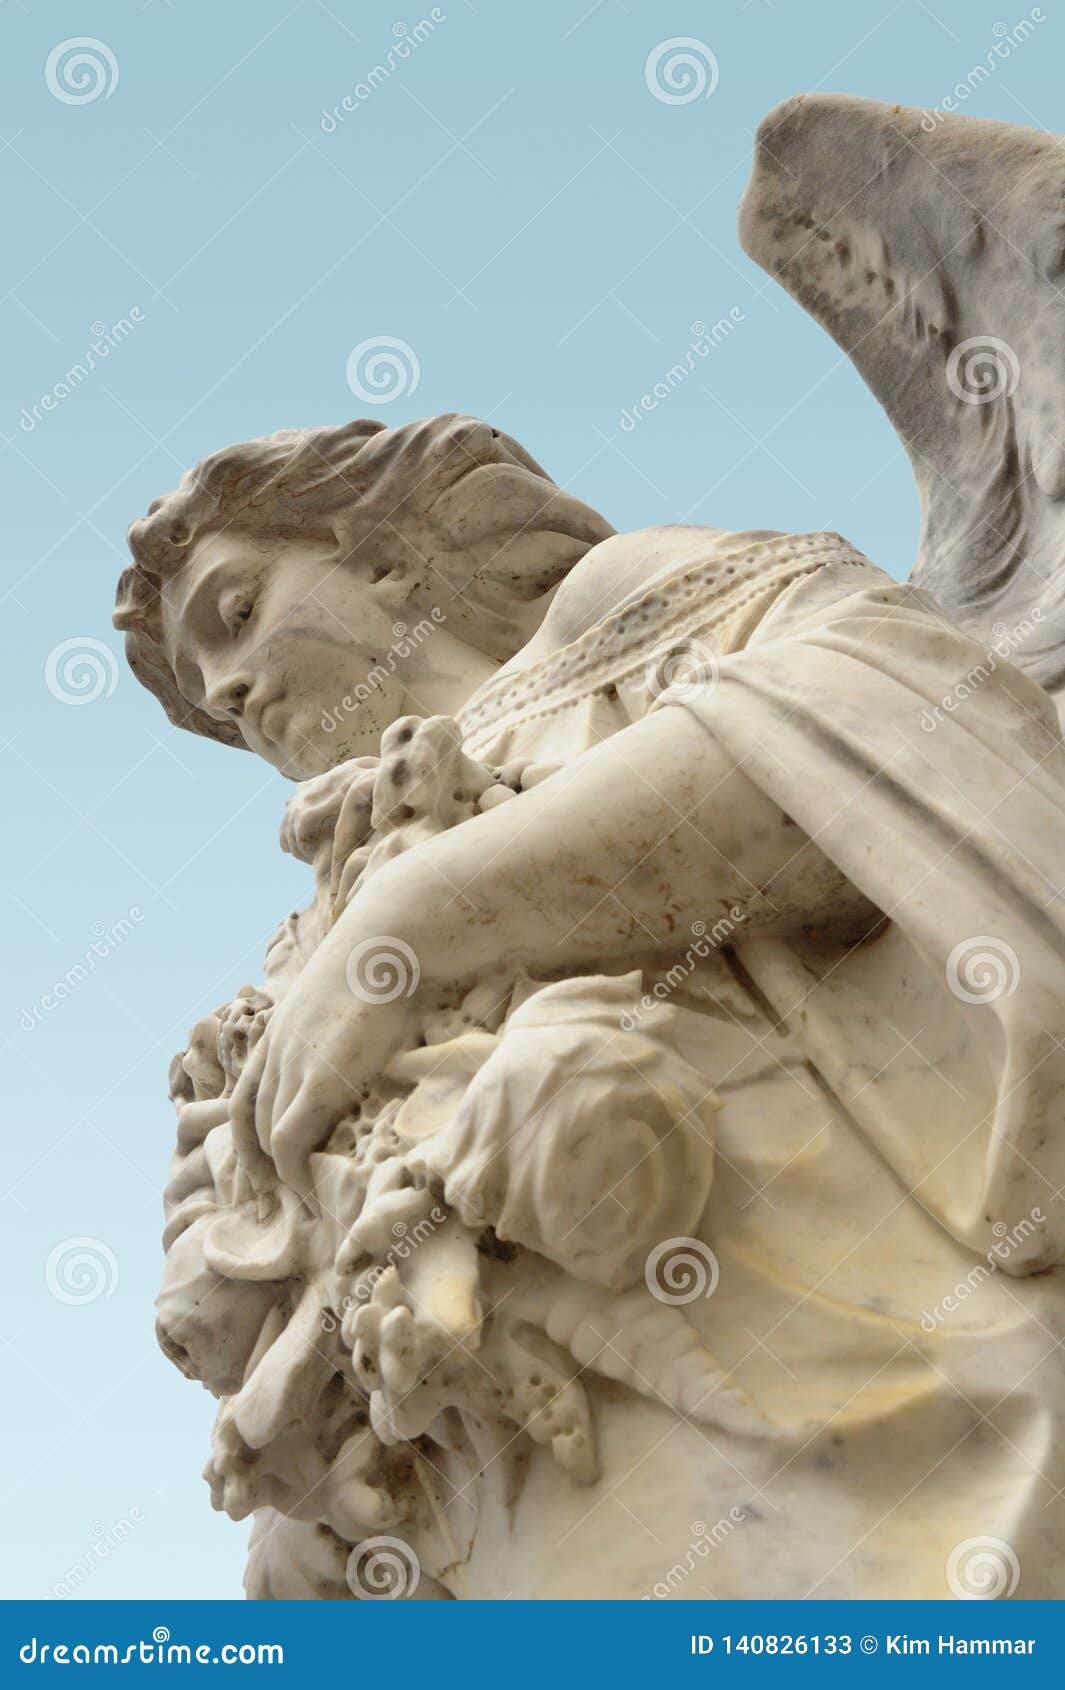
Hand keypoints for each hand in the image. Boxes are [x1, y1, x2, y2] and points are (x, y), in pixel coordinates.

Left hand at [230, 924, 417, 1198]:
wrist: (391, 940)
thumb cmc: (389, 958)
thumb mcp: (357, 989)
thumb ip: (354, 1019)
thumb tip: (381, 1032)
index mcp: (283, 1028)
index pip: (247, 1093)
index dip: (251, 1132)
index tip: (266, 1160)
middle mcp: (277, 1049)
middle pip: (251, 1119)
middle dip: (260, 1159)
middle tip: (282, 1192)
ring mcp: (293, 1065)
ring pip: (268, 1134)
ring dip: (280, 1172)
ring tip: (301, 1199)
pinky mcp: (317, 1082)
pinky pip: (289, 1142)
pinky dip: (293, 1171)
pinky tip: (311, 1191)